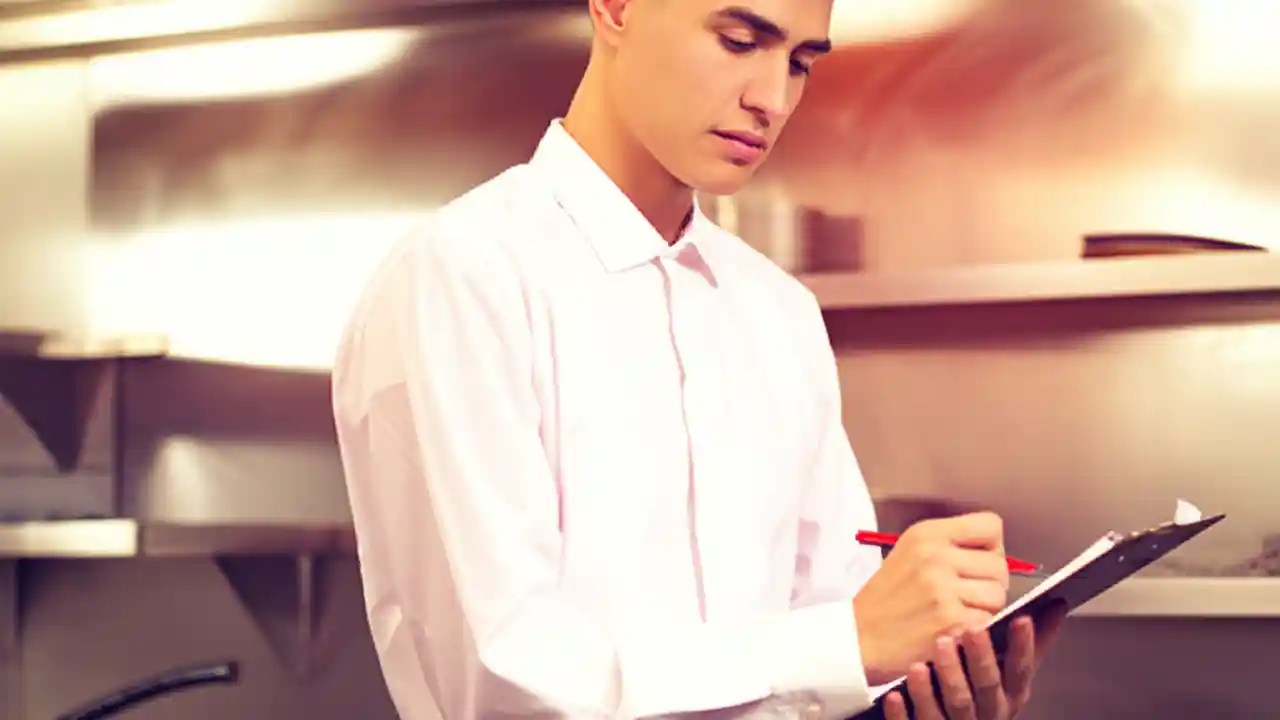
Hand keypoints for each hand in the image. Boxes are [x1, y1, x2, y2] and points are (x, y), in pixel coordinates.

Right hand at [853, 513, 1009, 683]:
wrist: (858, 637)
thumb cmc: (886, 599)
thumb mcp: (909, 553)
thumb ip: (950, 546)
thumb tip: (995, 555)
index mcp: (926, 533)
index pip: (990, 526)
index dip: (991, 548)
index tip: (975, 564)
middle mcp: (935, 555)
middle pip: (999, 565)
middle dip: (989, 584)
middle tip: (965, 596)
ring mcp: (942, 588)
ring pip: (998, 595)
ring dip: (985, 609)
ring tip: (957, 612)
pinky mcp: (949, 620)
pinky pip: (988, 621)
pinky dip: (976, 630)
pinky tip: (952, 629)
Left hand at [882, 601, 1067, 719]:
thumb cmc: (981, 694)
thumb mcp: (1009, 673)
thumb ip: (1031, 643)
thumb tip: (1056, 604)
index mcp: (1009, 696)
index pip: (1021, 670)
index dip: (1023, 645)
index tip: (1021, 617)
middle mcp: (988, 713)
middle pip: (987, 687)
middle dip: (981, 659)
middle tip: (970, 628)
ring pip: (954, 706)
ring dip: (946, 679)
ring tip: (933, 649)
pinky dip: (905, 712)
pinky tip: (895, 693)